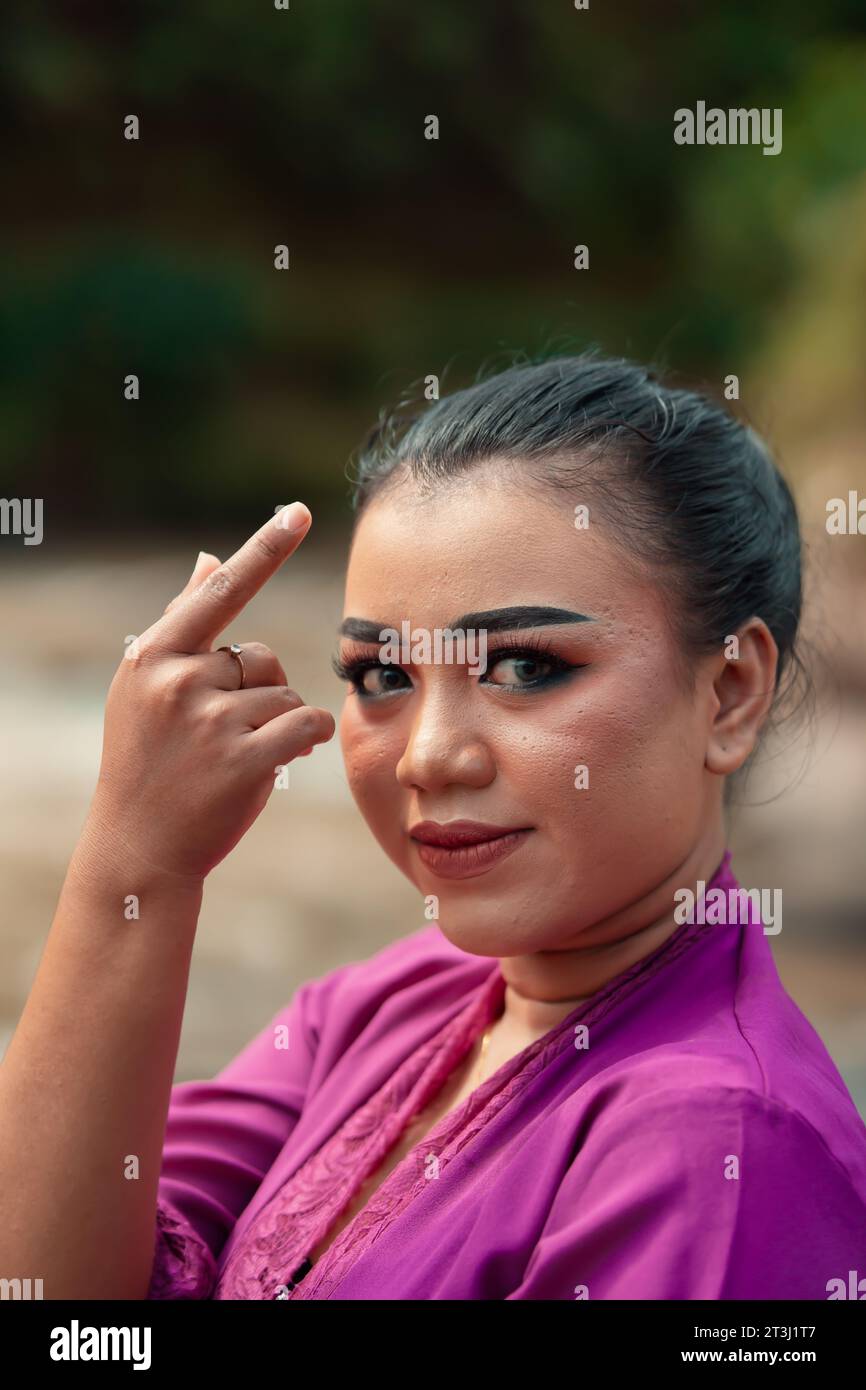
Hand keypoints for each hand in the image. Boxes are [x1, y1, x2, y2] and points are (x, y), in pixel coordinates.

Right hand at [85, 503, 335, 882]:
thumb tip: (209, 559)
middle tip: (223, 734)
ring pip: (286, 694)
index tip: (297, 510)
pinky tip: (282, 759)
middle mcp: (179, 680)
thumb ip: (183, 624)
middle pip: (262, 656)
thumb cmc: (149, 761)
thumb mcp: (146, 689)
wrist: (140, 846)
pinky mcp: (244, 759)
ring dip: (278, 724)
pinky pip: (305, 724)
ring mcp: (210, 720)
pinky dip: (307, 738)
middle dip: (259, 692)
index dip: (263, 548)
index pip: (219, 592)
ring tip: (237, 756)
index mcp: (153, 656)